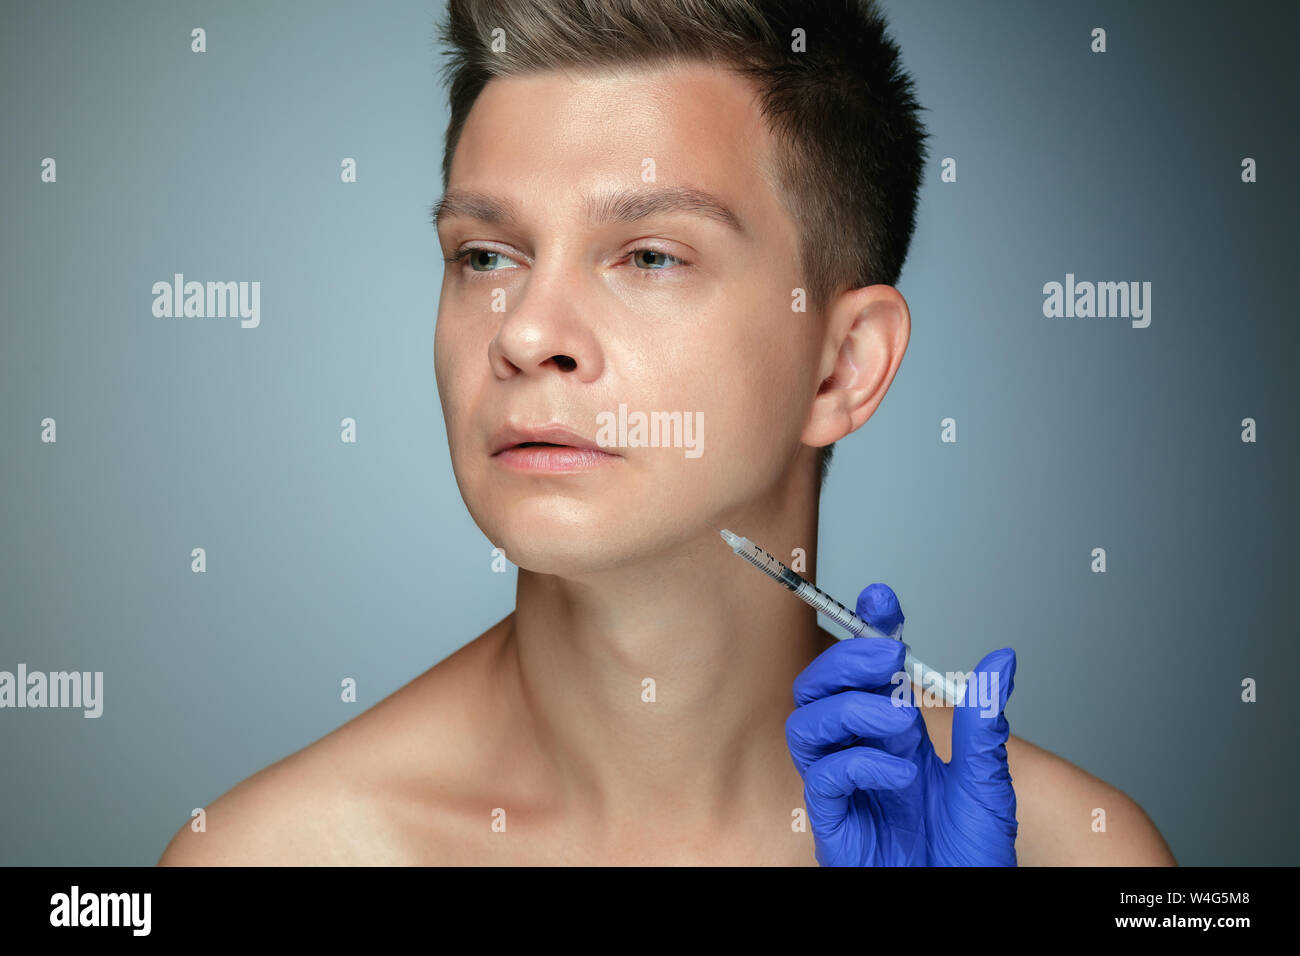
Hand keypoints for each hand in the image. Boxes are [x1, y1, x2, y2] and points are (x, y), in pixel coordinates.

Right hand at [785, 582, 1018, 865]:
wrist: (963, 899)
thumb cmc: (968, 852)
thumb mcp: (987, 779)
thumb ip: (985, 721)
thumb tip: (1000, 661)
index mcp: (892, 732)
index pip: (864, 668)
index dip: (866, 628)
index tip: (883, 599)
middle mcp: (859, 749)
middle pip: (816, 684)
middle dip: (848, 659)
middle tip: (891, 657)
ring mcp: (842, 784)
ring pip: (804, 723)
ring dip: (850, 708)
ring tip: (900, 721)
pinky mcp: (833, 821)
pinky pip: (823, 777)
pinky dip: (861, 763)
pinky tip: (901, 773)